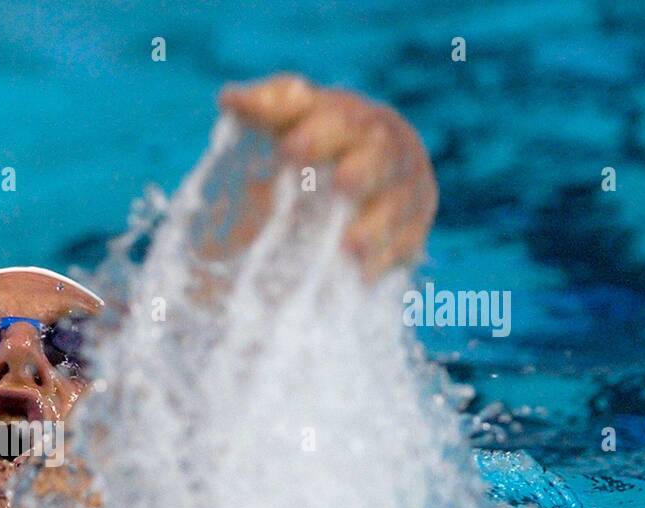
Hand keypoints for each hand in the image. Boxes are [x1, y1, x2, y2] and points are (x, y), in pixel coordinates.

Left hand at [220, 74, 437, 277]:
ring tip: (351, 245)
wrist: (345, 196)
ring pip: (400, 202)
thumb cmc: (305, 153)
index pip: (340, 116)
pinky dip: (388, 257)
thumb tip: (230, 96)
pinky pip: (408, 242)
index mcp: (350, 117)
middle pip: (382, 153)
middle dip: (364, 168)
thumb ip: (268, 110)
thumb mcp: (285, 127)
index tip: (289, 151)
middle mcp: (385, 146)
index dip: (319, 131)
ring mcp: (405, 186)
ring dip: (377, 223)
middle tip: (342, 184)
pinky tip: (365, 274)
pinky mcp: (413, 227)